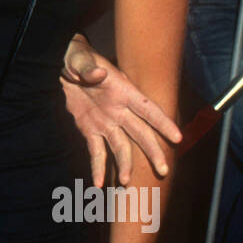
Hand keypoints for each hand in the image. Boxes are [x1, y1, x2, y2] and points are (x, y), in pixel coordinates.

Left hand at [61, 33, 180, 186]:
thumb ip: (88, 67)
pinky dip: (97, 167)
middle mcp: (119, 110)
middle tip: (163, 170)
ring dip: (125, 164)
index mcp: (123, 91)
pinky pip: (96, 152)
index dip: (163, 123)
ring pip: (121, 147)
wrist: (64, 65)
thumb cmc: (78, 58)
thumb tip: (98, 74)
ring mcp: (107, 122)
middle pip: (140, 133)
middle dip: (153, 152)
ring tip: (126, 183)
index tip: (178, 138)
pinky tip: (98, 183)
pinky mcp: (91, 130)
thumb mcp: (80, 59)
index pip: (147, 109)